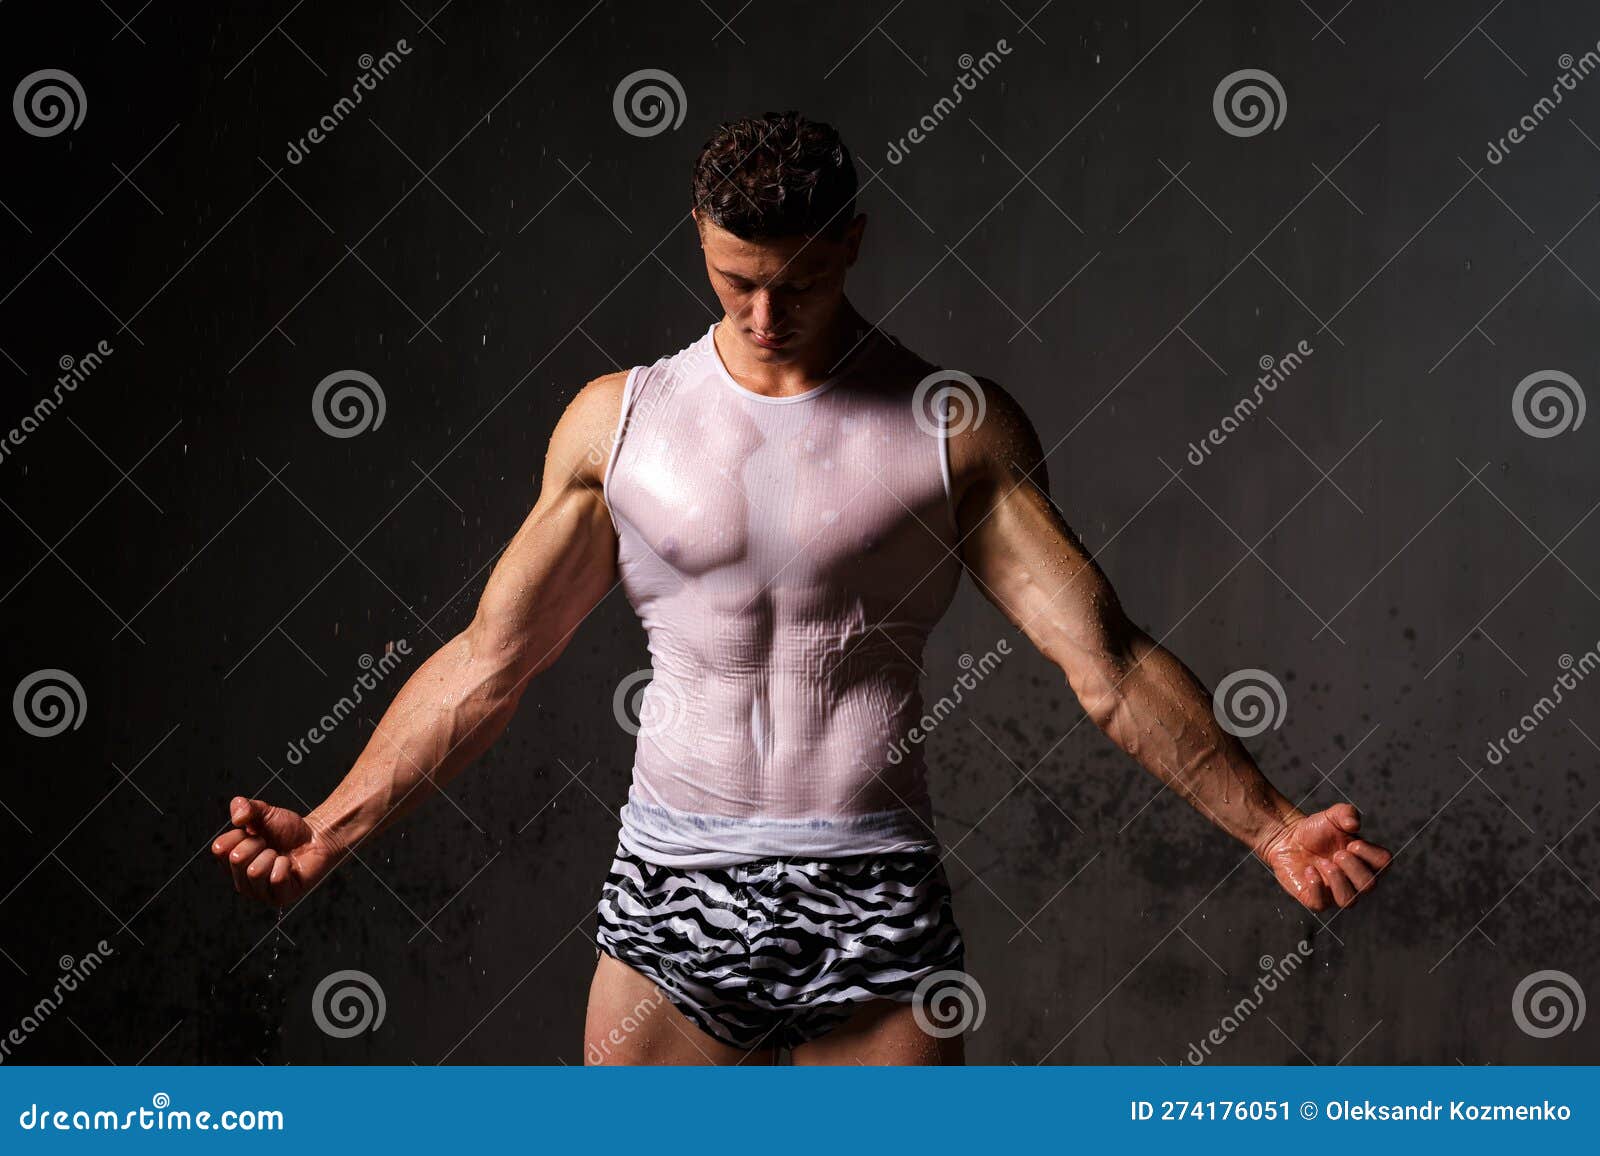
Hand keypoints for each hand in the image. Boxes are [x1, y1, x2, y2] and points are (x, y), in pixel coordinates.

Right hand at [210, 797, 340, 906]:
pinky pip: (276, 879)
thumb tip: (238, 817)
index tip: (254, 833)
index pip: (220, 848)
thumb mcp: (264, 812)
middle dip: (257, 844)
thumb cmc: (287, 829)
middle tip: (270, 844)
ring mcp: (260, 893)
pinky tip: (289, 864)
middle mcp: (241, 881)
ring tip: (279, 854)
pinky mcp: (281, 897)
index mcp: (231, 863)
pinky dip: (285, 865)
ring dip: (272, 855)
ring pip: (255, 872)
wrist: (316, 837)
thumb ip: (246, 807)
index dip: (239, 834)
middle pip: (237, 860)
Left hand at [1257, 803, 1390, 911]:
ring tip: (1324, 863)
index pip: (1384, 864)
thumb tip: (1354, 825)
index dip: (1370, 853)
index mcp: (1366, 860)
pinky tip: (1309, 870)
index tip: (1352, 843)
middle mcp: (1355, 880)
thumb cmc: (1317, 830)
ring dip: (1337, 880)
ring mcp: (1335, 892)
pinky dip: (1316, 886)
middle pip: (1370, 885)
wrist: (1289, 838)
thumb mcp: (1333, 815)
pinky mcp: (1315, 898)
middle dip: (1353, 867)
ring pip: (1349, 901)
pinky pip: (1321, 904)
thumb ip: (1346, 813)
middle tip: (1337, 853)